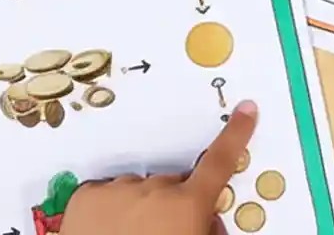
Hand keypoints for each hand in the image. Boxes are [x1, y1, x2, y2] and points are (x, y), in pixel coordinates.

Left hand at [59, 101, 257, 234]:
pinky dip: (109, 209)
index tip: (246, 110)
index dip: (236, 134)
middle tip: (164, 232)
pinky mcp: (86, 196)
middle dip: (172, 204)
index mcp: (187, 206)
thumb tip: (208, 220)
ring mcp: (117, 189)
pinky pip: (106, 194)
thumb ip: (208, 230)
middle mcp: (154, 189)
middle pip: (172, 186)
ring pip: (138, 190)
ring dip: (139, 207)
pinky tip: (107, 231)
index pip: (219, 162)